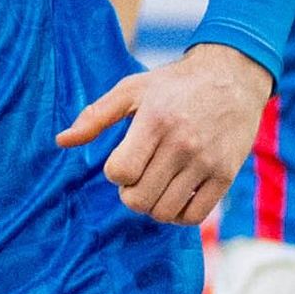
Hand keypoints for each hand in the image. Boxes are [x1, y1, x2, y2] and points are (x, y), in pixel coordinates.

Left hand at [58, 43, 271, 225]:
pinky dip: (179, 215)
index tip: (124, 160)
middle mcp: (182, 143)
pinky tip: (176, 196)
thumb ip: (96, 116)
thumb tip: (61, 141)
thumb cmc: (174, 84)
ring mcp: (206, 161)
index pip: (121, 173)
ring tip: (156, 187)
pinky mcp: (226, 174)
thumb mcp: (132, 89)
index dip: (115, 173)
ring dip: (153, 206)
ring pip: (165, 211)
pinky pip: (195, 217)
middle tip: (137, 179)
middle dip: (130, 194)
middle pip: (139, 199)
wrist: (233, 76)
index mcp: (155, 121)